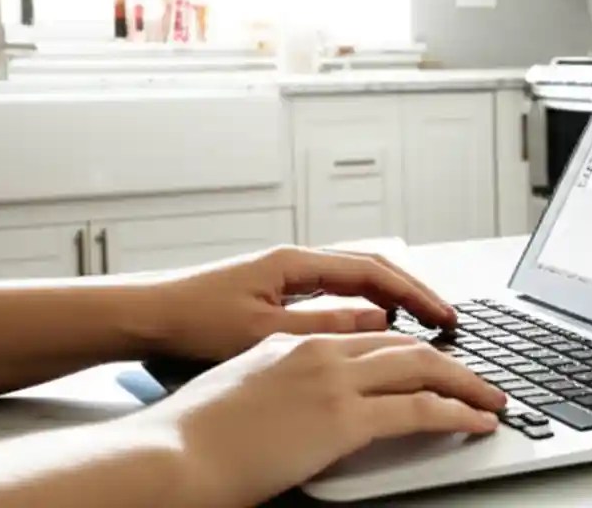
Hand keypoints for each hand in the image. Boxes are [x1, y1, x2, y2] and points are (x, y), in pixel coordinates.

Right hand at [144, 332, 505, 506]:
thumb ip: (281, 384)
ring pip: (423, 370)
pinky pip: (420, 409)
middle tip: (479, 379)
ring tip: (492, 401)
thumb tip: (303, 402)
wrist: (170, 456)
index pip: (370, 337)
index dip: (410, 351)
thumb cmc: (191, 438)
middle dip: (450, 363)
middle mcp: (320, 351)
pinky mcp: (344, 417)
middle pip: (405, 348)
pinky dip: (458, 413)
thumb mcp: (241, 392)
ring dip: (466, 386)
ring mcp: (334, 381)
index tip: (434, 363)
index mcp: (292, 343)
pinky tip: (477, 422)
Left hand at [145, 246, 456, 361]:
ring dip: (393, 295)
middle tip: (446, 317)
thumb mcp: (263, 331)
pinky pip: (337, 290)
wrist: (145, 316)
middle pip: (373, 267)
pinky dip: (367, 302)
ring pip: (357, 277)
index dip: (415, 294)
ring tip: (421, 319)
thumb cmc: (192, 321)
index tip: (443, 315)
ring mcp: (288, 273)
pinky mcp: (278, 289)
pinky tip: (374, 322)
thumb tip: (377, 318)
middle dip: (414, 291)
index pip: (374, 273)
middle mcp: (296, 260)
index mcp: (296, 262)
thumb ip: (324, 324)